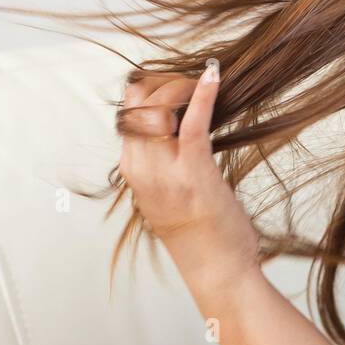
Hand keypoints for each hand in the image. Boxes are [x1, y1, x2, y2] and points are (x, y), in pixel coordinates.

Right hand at [117, 60, 259, 284]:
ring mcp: (165, 172)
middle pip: (139, 104)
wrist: (217, 269)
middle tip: (191, 81)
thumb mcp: (165, 195)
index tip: (176, 83)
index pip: (127, 112)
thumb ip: (160, 164)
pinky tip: (213, 76)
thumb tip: (172, 131)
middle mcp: (141, 169)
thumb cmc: (200, 232)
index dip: (150, 89)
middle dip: (164, 82)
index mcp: (132, 171)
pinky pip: (192, 123)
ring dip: (182, 86)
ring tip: (203, 83)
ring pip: (160, 108)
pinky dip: (202, 95)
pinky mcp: (194, 172)